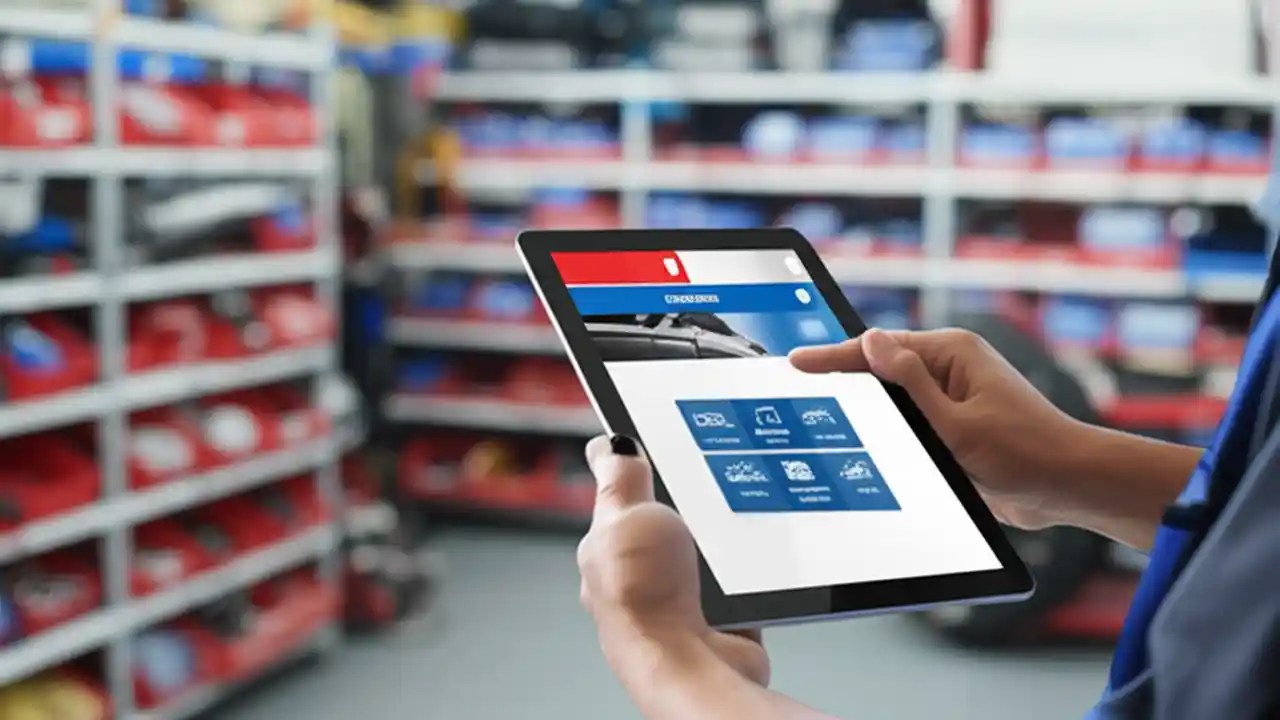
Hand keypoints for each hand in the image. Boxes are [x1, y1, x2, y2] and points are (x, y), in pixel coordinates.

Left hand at [578, 435, 769, 687]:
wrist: (692, 665)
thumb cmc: (643, 601)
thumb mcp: (626, 516)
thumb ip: (620, 480)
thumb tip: (610, 445)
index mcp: (607, 547)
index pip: (621, 497)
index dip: (642, 469)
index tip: (666, 445)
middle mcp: (639, 576)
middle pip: (670, 519)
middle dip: (690, 502)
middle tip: (707, 486)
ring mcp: (679, 598)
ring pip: (706, 546)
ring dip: (721, 537)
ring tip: (730, 527)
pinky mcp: (717, 617)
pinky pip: (737, 579)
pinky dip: (747, 570)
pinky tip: (750, 561)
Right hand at [790, 328, 1095, 530]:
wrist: (1068, 486)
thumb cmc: (1025, 452)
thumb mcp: (956, 421)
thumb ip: (909, 381)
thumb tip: (871, 341)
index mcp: (953, 353)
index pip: (879, 349)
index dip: (834, 357)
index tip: (798, 361)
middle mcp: (952, 369)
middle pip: (882, 370)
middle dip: (845, 379)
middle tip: (799, 388)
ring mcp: (953, 397)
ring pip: (894, 400)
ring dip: (868, 410)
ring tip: (820, 416)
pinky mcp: (956, 425)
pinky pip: (911, 422)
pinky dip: (888, 430)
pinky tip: (864, 443)